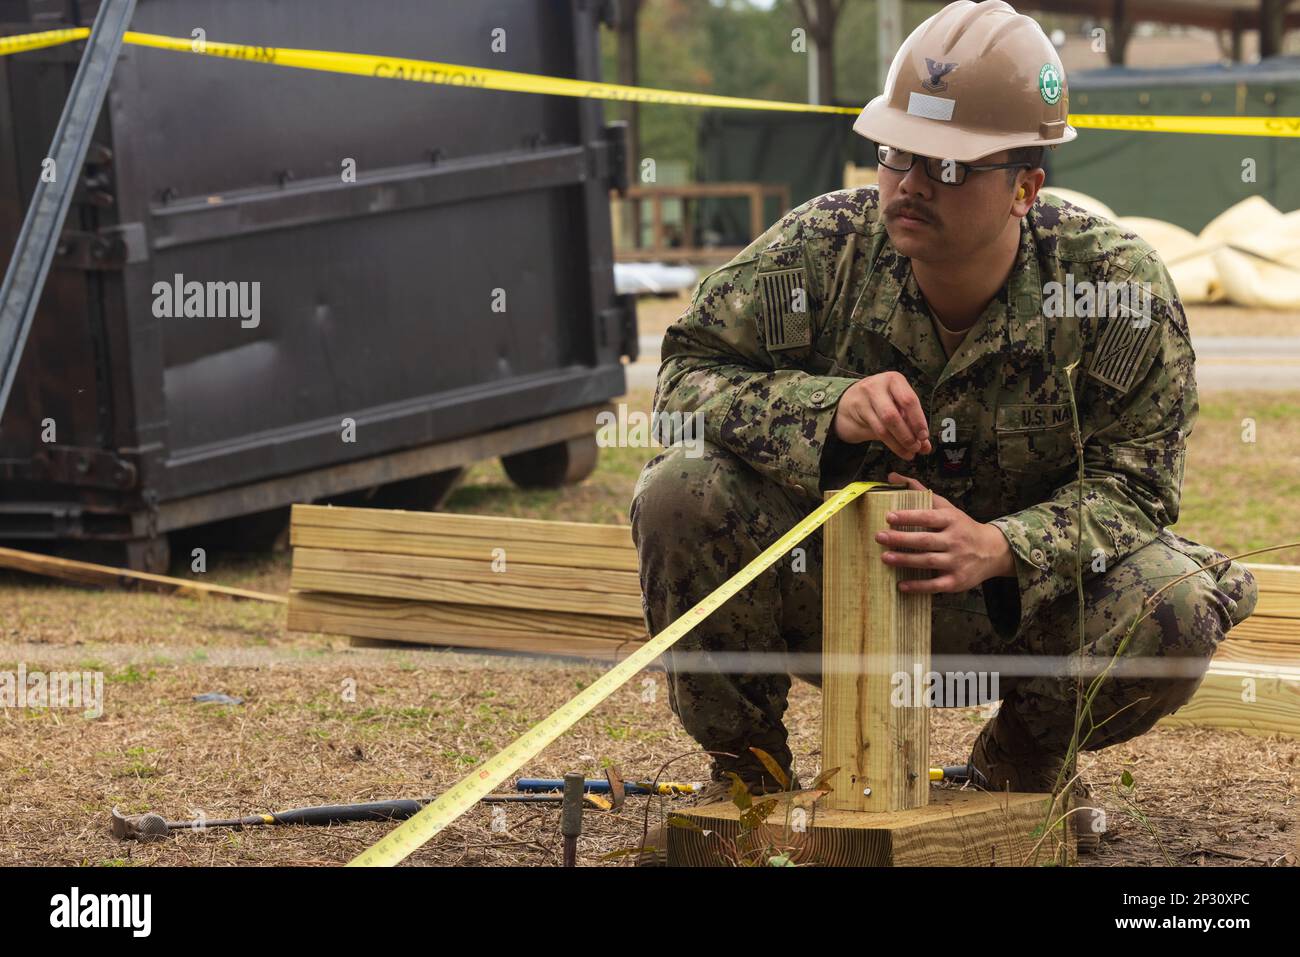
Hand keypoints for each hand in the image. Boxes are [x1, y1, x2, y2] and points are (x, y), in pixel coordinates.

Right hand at [830, 372, 932, 459]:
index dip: (918, 420)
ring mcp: (864, 398)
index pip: (909, 400)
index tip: (924, 436)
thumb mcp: (898, 406)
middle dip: (907, 434)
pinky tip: (900, 450)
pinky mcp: (857, 411)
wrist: (849, 400)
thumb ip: (913, 423)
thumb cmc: (881, 401)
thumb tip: (926, 446)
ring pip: (884, 425)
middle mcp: (878, 385)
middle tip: (917, 447)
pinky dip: (892, 444)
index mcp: (894, 380)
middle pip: (893, 414)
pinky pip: (876, 431)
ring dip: (900, 442)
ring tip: (910, 451)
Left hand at [875, 473, 1014, 592]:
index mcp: (951, 520)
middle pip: (925, 540)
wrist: (993, 551)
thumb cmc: (962, 527)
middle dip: (901, 539)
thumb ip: (920, 492)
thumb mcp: (946, 507)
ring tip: (885, 558)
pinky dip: (918, 586)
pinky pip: (935, 584)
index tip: (889, 517)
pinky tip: (901, 585)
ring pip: (928, 561)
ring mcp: (957, 561)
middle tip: (879, 537)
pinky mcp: (957, 580)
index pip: (928, 517)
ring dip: (905, 560)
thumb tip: (892, 476)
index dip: (908, 516)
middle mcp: (955, 540)